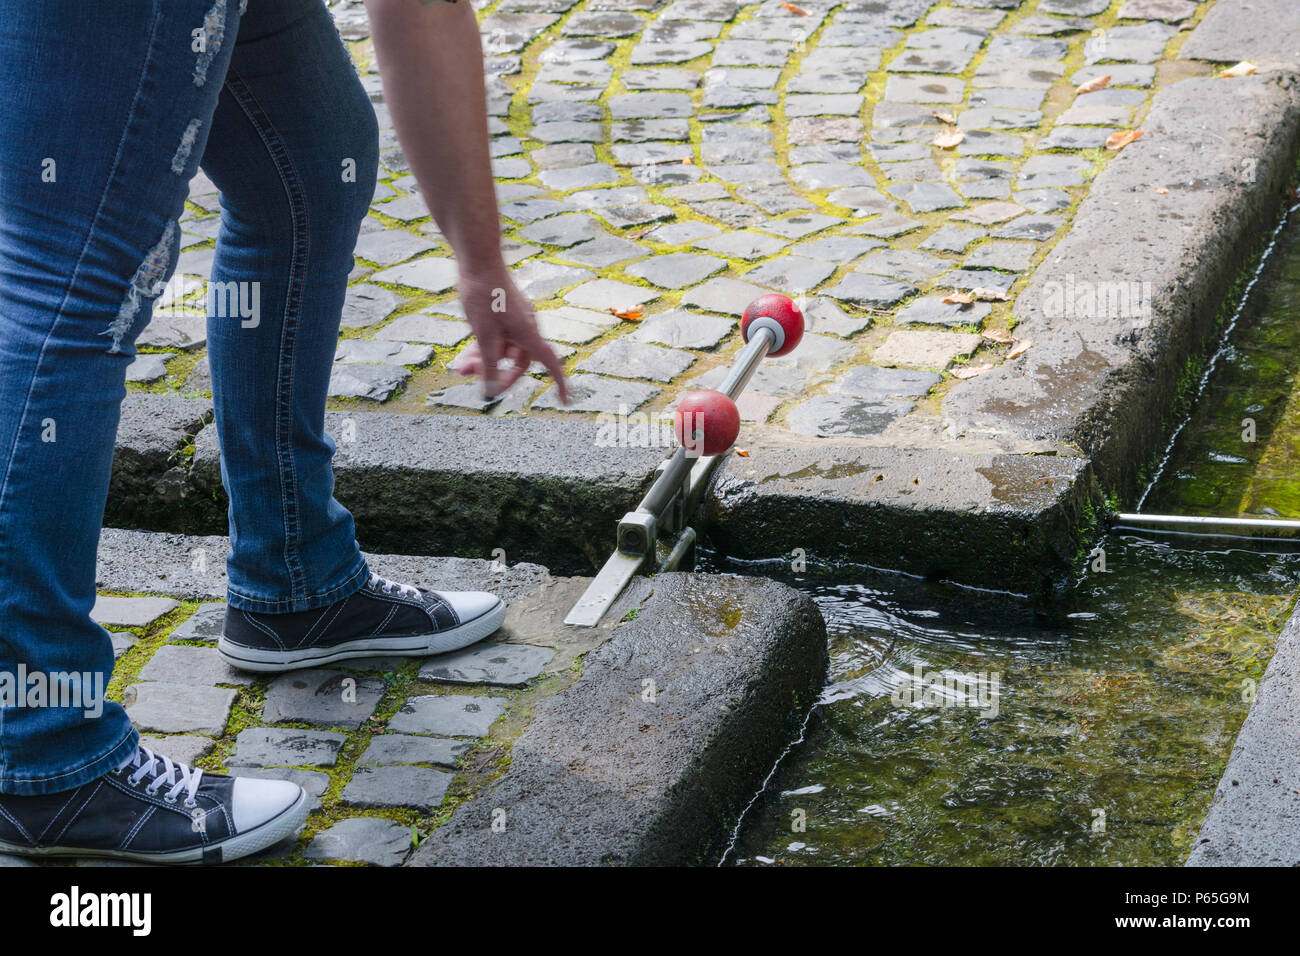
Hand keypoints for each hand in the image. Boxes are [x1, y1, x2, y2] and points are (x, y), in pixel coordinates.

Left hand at [455, 264, 568, 404]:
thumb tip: (491, 393)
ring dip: (484, 362)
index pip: (550, 364)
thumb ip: (489, 365)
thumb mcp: (484, 336)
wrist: (478, 258)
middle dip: (496, 373)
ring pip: (502, 350)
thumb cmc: (484, 295)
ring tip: (461, 369)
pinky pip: (496, 338)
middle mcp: (526, 328)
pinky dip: (482, 349)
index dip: (560, 384)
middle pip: (518, 361)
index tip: (565, 402)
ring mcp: (514, 320)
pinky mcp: (502, 314)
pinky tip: (465, 357)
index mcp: (529, 334)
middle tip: (473, 378)